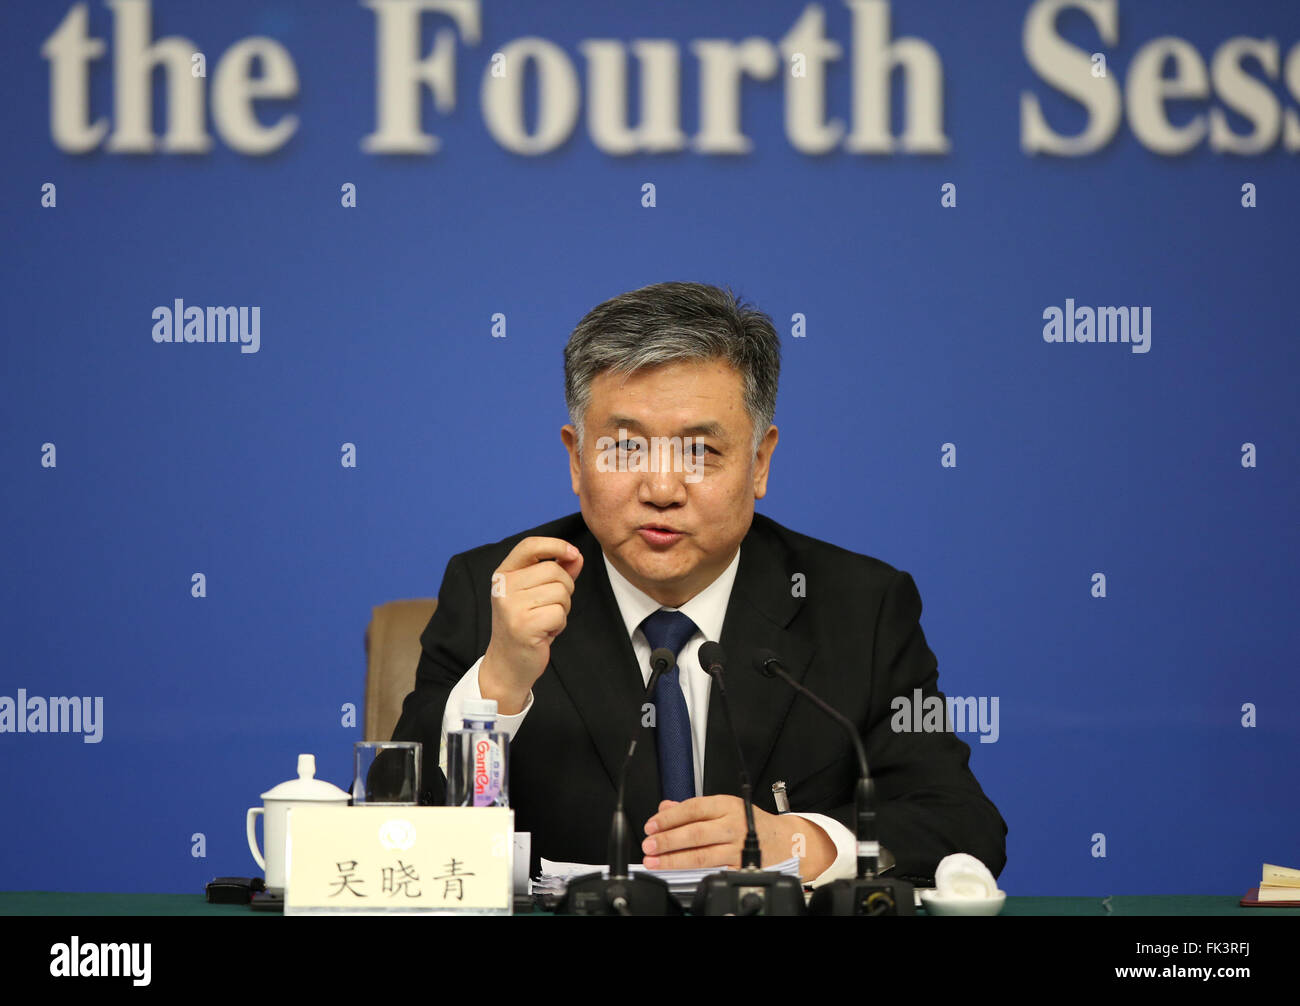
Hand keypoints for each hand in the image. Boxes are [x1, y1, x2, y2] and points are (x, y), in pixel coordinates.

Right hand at [480, 537, 582, 713]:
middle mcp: (504, 587)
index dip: (556, 545)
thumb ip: (556, 572)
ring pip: (561, 592)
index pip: (530, 545)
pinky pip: (560, 613)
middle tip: (550, 607)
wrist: (507, 664)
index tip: (573, 553)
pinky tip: (545, 633)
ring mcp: (511, 606)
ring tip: (545, 621)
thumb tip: (576, 555)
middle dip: (565, 589)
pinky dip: (560, 624)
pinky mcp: (523, 625)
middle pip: (554, 570)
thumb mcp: (535, 594)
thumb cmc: (524, 626)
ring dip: (562, 609)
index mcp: (503, 574)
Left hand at [641, 796, 835, 879]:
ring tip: (655, 861)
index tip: (651, 825)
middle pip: (695, 833)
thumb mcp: (724, 807)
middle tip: (648, 845)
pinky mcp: (740, 867)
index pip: (693, 808)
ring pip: (701, 854)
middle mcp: (733, 824)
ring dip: (674, 859)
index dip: (669, 817)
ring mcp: (737, 847)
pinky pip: (713, 870)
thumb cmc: (752, 822)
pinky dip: (693, 872)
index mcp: (727, 805)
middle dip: (667, 840)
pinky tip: (678, 873)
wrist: (786, 841)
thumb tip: (665, 808)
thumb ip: (694, 808)